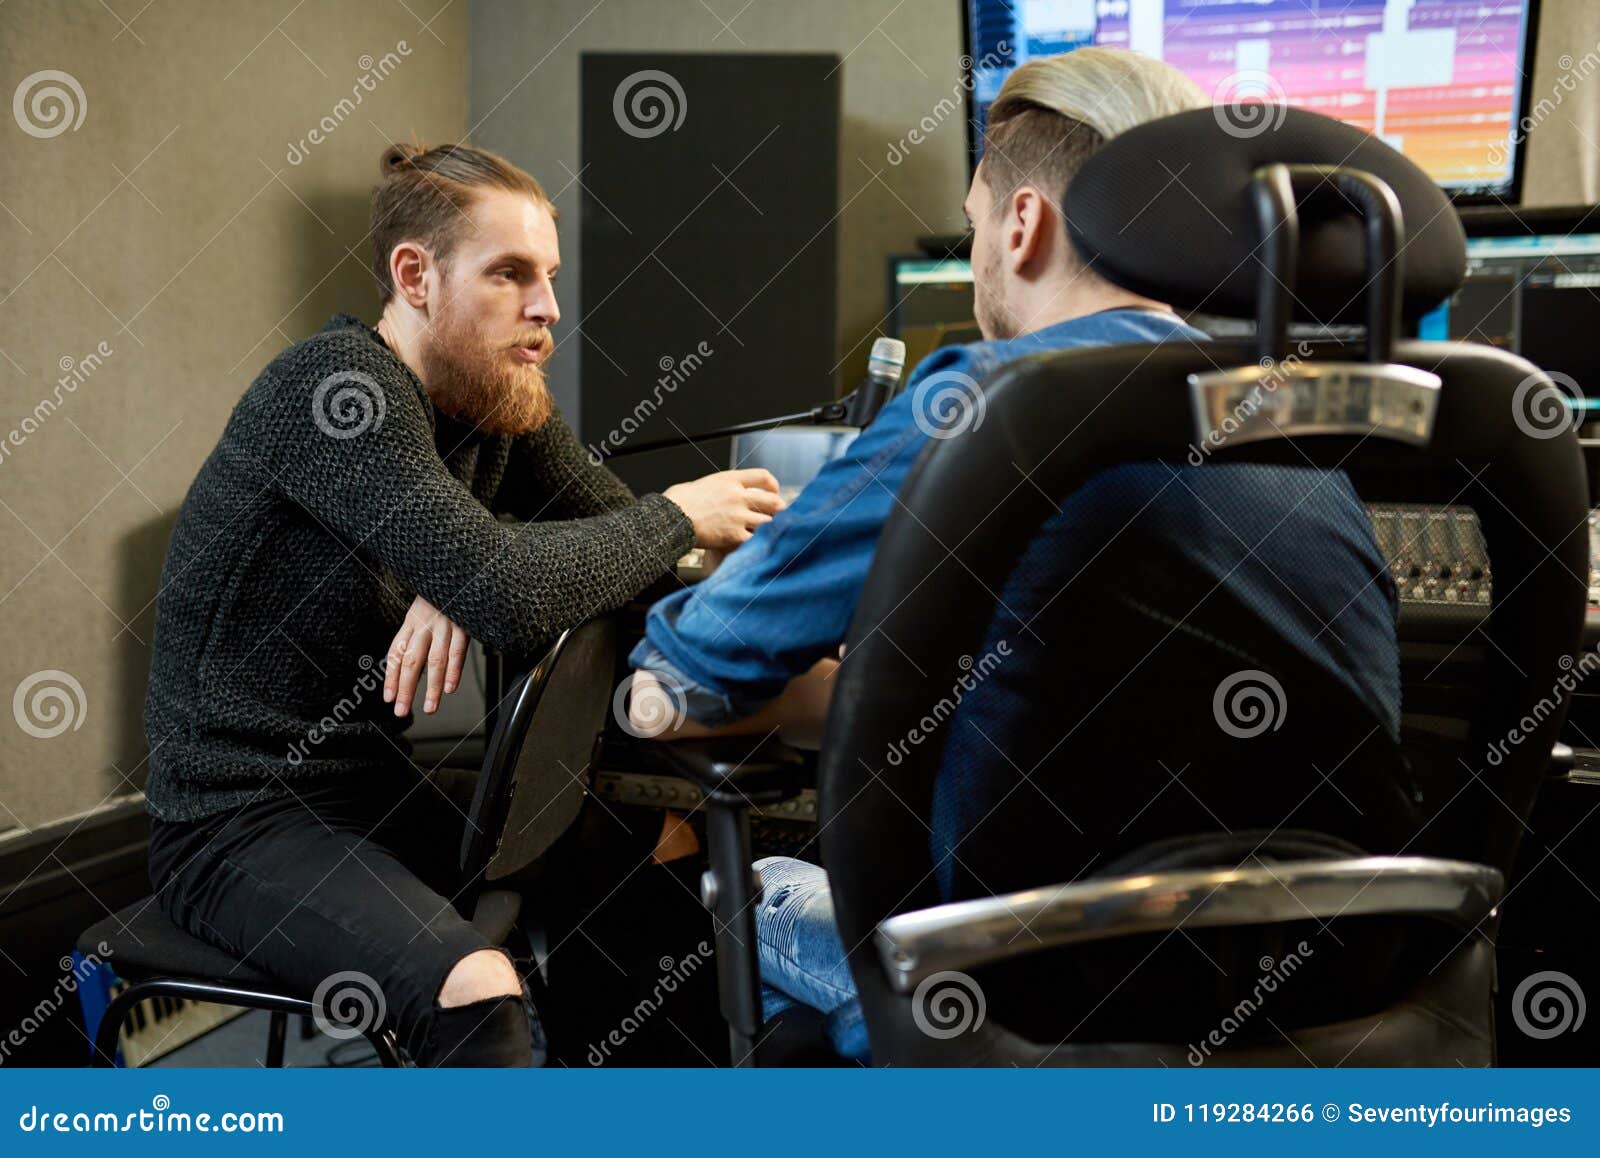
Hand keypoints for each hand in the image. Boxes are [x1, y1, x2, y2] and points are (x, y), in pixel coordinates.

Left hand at [384, 594, 469, 716]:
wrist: (462, 567)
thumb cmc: (444, 590)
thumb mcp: (425, 606)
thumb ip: (419, 630)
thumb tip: (414, 660)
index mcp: (412, 619)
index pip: (396, 652)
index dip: (391, 676)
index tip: (389, 697)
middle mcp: (425, 622)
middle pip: (411, 661)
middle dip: (406, 689)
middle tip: (401, 710)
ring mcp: (445, 623)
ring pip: (435, 660)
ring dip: (431, 687)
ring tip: (429, 707)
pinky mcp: (464, 622)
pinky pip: (458, 650)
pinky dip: (454, 671)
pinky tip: (450, 688)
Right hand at [663, 468, 783, 550]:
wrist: (670, 516)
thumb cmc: (678, 501)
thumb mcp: (702, 485)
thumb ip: (718, 488)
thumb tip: (719, 493)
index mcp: (730, 480)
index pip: (763, 476)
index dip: (773, 485)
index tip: (774, 492)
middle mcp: (738, 496)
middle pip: (773, 501)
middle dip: (779, 510)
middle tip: (779, 518)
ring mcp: (738, 515)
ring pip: (768, 522)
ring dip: (770, 529)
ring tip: (770, 535)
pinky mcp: (734, 534)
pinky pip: (756, 540)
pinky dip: (759, 544)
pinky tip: (758, 547)